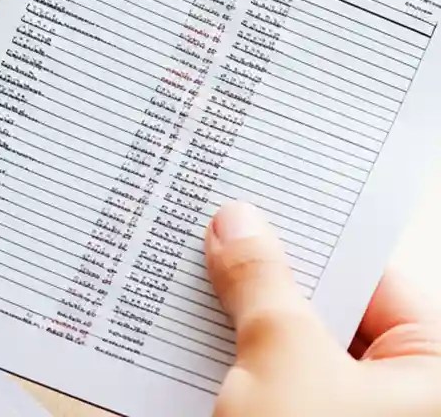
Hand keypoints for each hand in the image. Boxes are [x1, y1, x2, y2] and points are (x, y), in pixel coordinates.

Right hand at [208, 201, 440, 415]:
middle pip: (332, 318)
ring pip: (300, 358)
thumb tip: (239, 227)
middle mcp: (408, 398)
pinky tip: (196, 347)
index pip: (374, 282)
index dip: (310, 245)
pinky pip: (281, 392)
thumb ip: (261, 283)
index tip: (258, 213)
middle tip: (219, 247)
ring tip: (197, 296)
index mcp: (436, 372)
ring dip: (247, 332)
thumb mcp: (281, 356)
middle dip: (270, 288)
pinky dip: (243, 375)